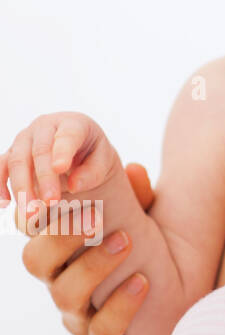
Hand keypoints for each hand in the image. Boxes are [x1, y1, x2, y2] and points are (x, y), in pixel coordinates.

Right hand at [3, 112, 123, 212]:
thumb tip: (73, 185)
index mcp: (74, 123)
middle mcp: (45, 126)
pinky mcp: (11, 154)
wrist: (79, 156)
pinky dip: (1, 185)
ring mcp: (25, 139)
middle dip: (44, 178)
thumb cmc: (93, 157)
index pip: (68, 135)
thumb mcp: (104, 163)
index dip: (63, 151)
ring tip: (31, 211)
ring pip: (17, 160)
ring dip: (21, 187)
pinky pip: (1, 167)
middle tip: (51, 202)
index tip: (61, 168)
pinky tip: (5, 204)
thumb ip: (92, 173)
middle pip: (39, 150)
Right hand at [18, 162, 160, 334]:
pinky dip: (120, 308)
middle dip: (61, 237)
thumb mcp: (147, 221)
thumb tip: (135, 169)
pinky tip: (142, 282)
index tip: (62, 191)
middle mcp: (64, 284)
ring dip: (94, 266)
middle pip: (36, 262)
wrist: (182, 304)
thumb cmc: (152, 256)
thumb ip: (139, 198)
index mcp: (65, 253)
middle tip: (97, 216)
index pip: (37, 231)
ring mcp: (80, 318)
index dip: (41, 213)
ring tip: (129, 241)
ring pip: (66, 297)